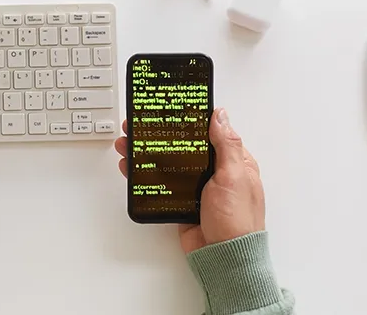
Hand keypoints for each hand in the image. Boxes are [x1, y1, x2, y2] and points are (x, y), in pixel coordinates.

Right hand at [116, 108, 264, 254]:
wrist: (224, 258)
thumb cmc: (237, 222)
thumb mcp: (234, 176)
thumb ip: (227, 145)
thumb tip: (220, 115)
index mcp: (234, 162)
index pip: (210, 132)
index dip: (189, 119)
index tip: (169, 109)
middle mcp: (216, 173)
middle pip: (184, 146)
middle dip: (160, 135)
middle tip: (138, 127)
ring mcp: (198, 188)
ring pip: (170, 164)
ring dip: (148, 154)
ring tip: (128, 146)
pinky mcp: (183, 203)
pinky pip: (163, 185)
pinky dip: (147, 177)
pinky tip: (134, 169)